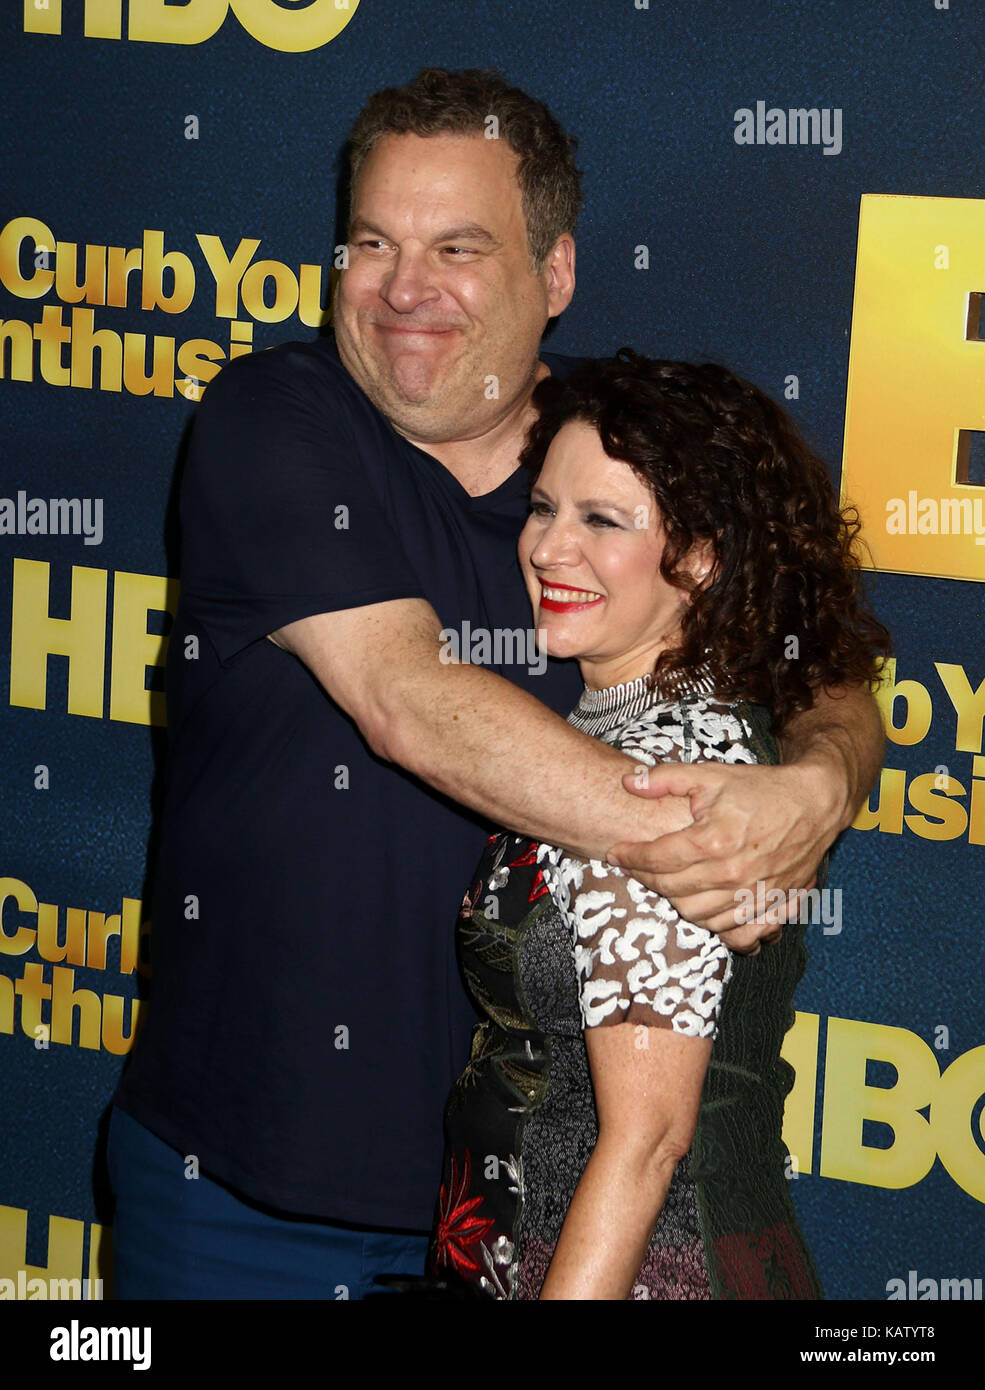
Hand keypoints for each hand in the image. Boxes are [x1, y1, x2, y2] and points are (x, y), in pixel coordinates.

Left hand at [605, 760, 838, 951]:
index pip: (656, 859)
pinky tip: (704, 907)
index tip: (616, 853)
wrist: (814, 803)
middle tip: (638, 868)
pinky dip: (715, 924)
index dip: (629, 856)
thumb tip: (626, 782)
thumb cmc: (760, 789)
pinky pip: (735, 932)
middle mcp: (732, 873)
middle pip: (671, 890)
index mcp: (713, 840)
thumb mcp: (710, 774)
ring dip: (676, 901)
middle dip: (646, 879)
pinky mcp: (772, 906)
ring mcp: (753, 894)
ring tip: (668, 884)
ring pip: (697, 915)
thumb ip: (665, 778)